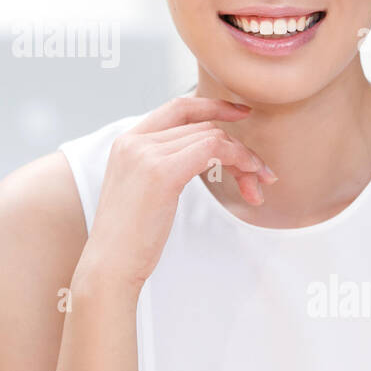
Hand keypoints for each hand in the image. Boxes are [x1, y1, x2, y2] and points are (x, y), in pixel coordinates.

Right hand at [81, 95, 276, 288]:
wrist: (110, 265)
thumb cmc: (129, 237)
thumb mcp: (142, 189)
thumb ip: (163, 163)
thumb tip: (205, 152)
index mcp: (127, 141)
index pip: (178, 107)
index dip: (213, 105)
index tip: (242, 113)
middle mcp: (134, 141)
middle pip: (202, 126)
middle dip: (238, 147)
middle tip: (261, 174)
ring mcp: (146, 154)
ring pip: (212, 137)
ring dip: (244, 159)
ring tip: (257, 185)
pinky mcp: (161, 172)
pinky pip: (212, 149)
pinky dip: (237, 159)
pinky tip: (249, 178)